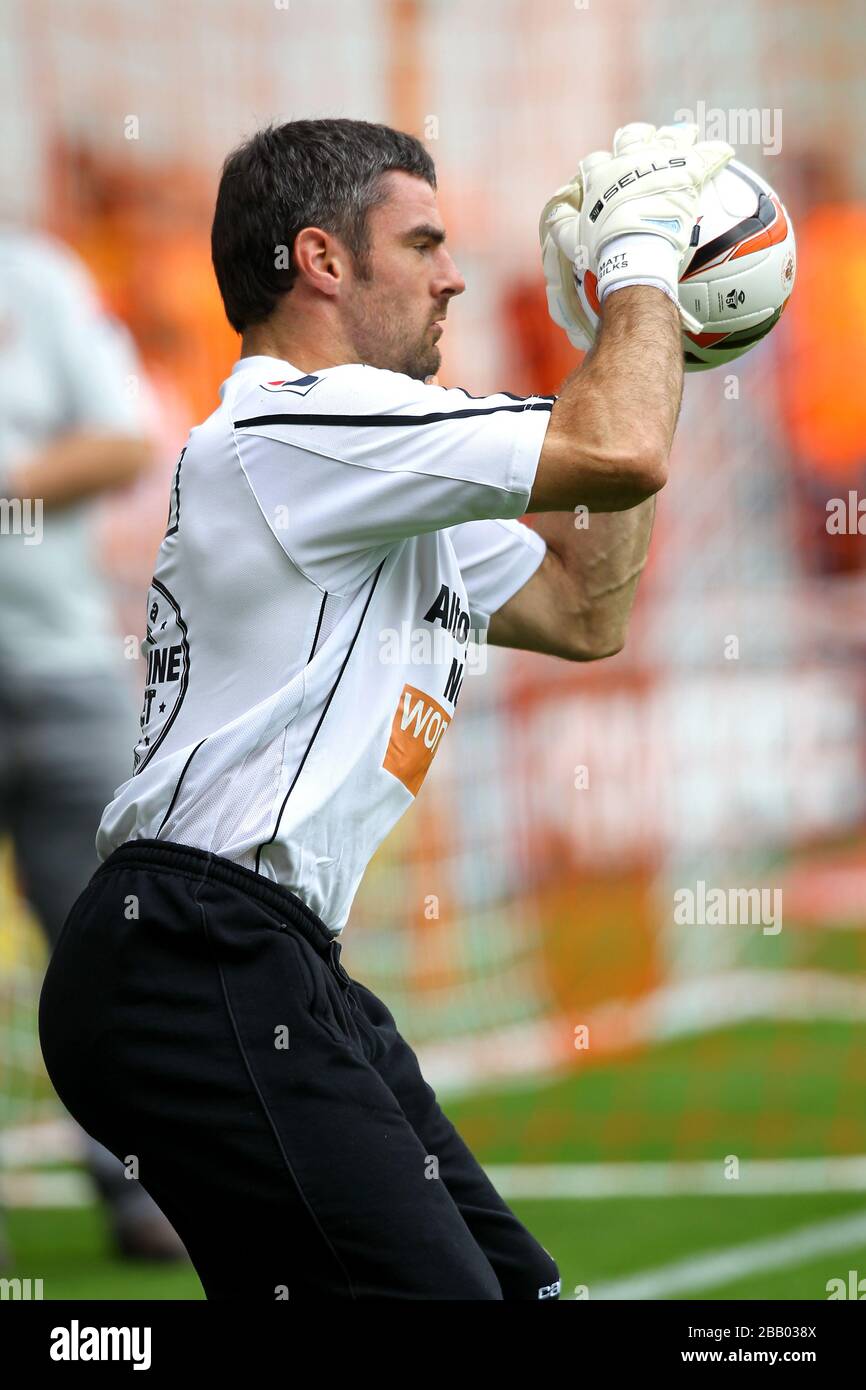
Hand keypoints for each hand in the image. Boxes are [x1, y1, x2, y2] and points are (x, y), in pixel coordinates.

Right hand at [540, 122, 734, 343]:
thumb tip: (555, 212)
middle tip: (646, 143)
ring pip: (669, 139)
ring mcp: (659, 164)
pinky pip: (706, 157)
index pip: (597, 161)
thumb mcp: (571, 240)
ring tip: (687, 135)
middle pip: (633, 138)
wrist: (634, 250)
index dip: (600, 165)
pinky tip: (725, 151)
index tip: (604, 171)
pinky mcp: (685, 172)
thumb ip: (560, 223)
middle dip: (637, 138)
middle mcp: (630, 162)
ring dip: (677, 137)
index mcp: (601, 175)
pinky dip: (715, 153)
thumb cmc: (602, 248)